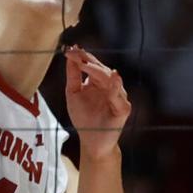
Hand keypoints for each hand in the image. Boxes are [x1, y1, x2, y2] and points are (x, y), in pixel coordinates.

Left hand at [64, 46, 130, 160]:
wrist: (92, 143)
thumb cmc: (84, 118)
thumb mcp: (73, 94)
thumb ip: (73, 75)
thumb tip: (70, 55)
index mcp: (98, 81)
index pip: (92, 65)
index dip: (82, 56)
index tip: (70, 50)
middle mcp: (110, 86)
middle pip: (101, 69)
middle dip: (88, 62)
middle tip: (76, 55)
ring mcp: (118, 96)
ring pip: (111, 79)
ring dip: (99, 71)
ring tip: (87, 64)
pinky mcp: (123, 109)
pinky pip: (120, 97)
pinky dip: (116, 87)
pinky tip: (114, 77)